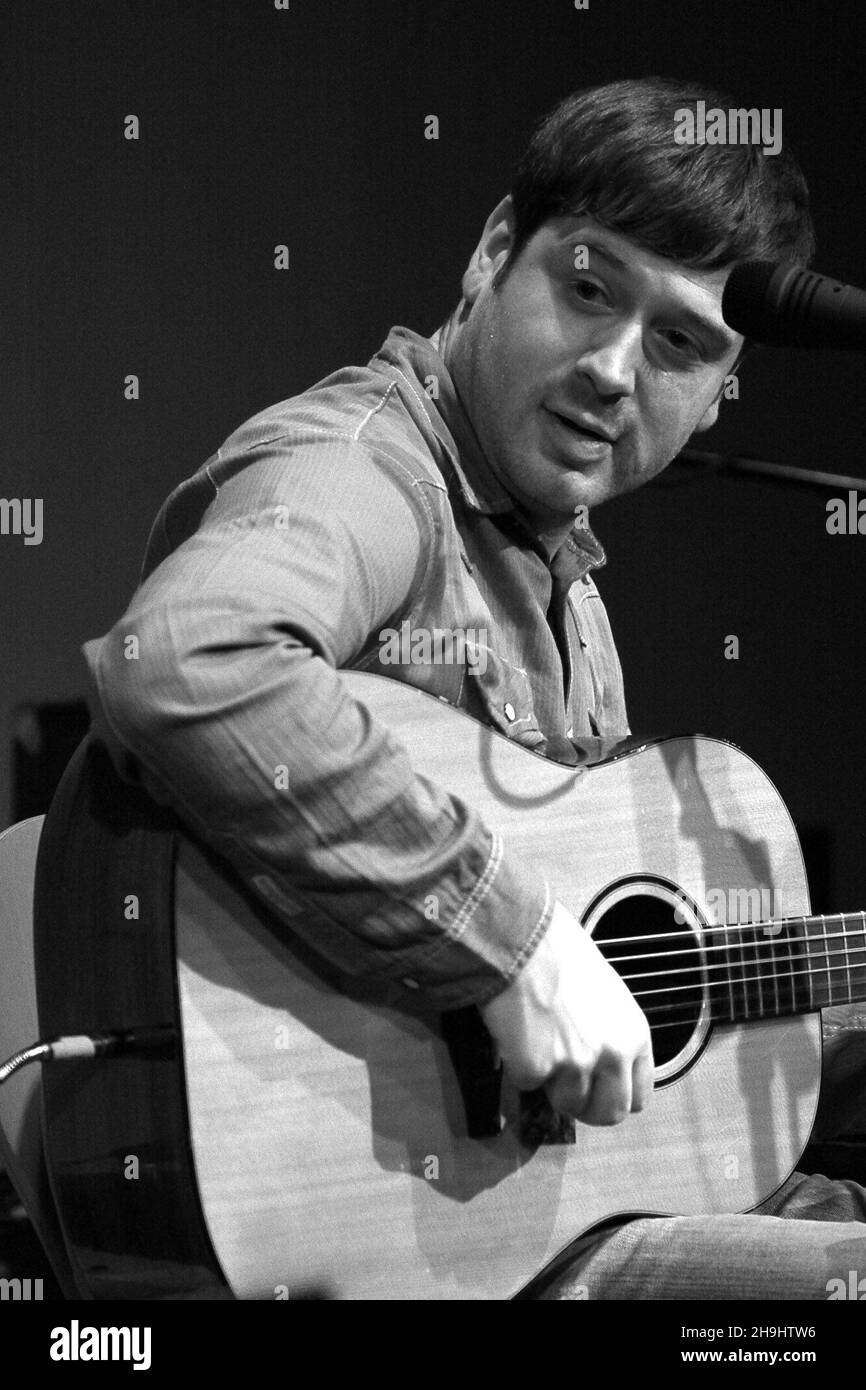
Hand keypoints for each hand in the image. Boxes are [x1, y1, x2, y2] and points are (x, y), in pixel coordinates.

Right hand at [479, 899, 653, 1125]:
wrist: (521, 939)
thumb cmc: (558, 950)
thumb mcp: (606, 990)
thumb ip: (609, 1030)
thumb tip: (597, 1059)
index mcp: (635, 1034)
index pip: (640, 1095)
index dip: (614, 1094)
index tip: (598, 1088)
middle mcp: (613, 1054)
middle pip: (610, 1113)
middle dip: (586, 1105)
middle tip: (566, 1084)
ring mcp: (575, 1065)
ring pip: (566, 1103)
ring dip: (550, 1082)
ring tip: (538, 1041)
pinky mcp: (537, 1068)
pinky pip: (526, 1083)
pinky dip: (518, 1065)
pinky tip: (517, 1031)